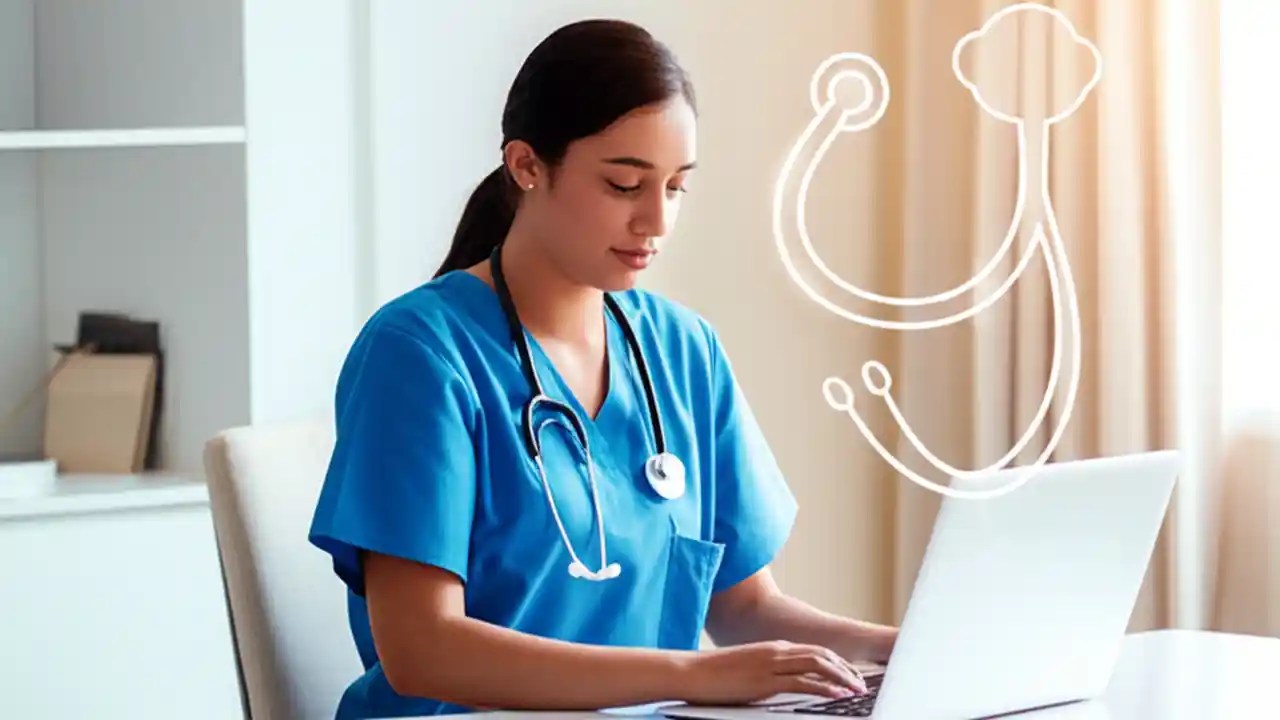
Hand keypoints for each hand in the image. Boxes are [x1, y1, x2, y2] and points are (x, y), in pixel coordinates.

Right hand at [676, 640, 867, 705]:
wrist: (691, 672)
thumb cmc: (715, 674)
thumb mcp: (748, 669)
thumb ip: (769, 673)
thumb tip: (783, 683)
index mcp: (774, 647)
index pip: (815, 651)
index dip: (838, 662)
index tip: (852, 674)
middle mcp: (777, 651)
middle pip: (822, 655)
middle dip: (846, 668)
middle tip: (861, 683)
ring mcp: (772, 664)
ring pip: (818, 665)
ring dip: (842, 676)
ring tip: (856, 689)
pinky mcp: (765, 680)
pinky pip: (802, 682)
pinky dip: (824, 687)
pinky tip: (837, 695)